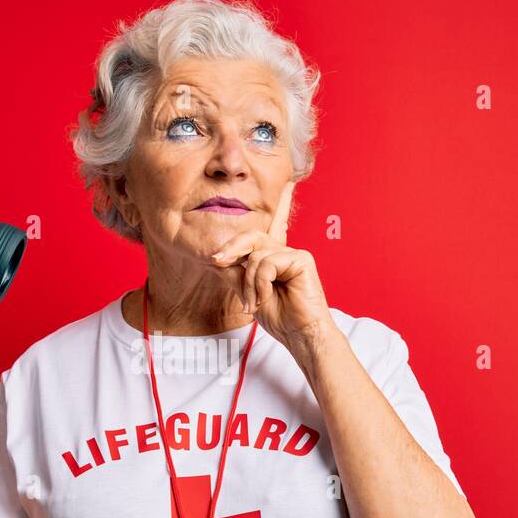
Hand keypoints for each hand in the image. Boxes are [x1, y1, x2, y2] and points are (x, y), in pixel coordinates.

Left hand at [208, 180, 335, 356]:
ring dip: (247, 283)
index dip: (281, 201)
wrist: (299, 335)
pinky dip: (260, 283)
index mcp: (272, 256)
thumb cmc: (278, 316)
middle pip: (250, 236)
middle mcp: (283, 250)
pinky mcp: (301, 258)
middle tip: (216, 261)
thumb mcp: (247, 292)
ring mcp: (293, 253)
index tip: (288, 182)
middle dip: (230, 249)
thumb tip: (217, 258)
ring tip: (252, 302)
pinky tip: (265, 298)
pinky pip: (267, 262)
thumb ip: (235, 272)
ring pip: (255, 255)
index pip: (272, 224)